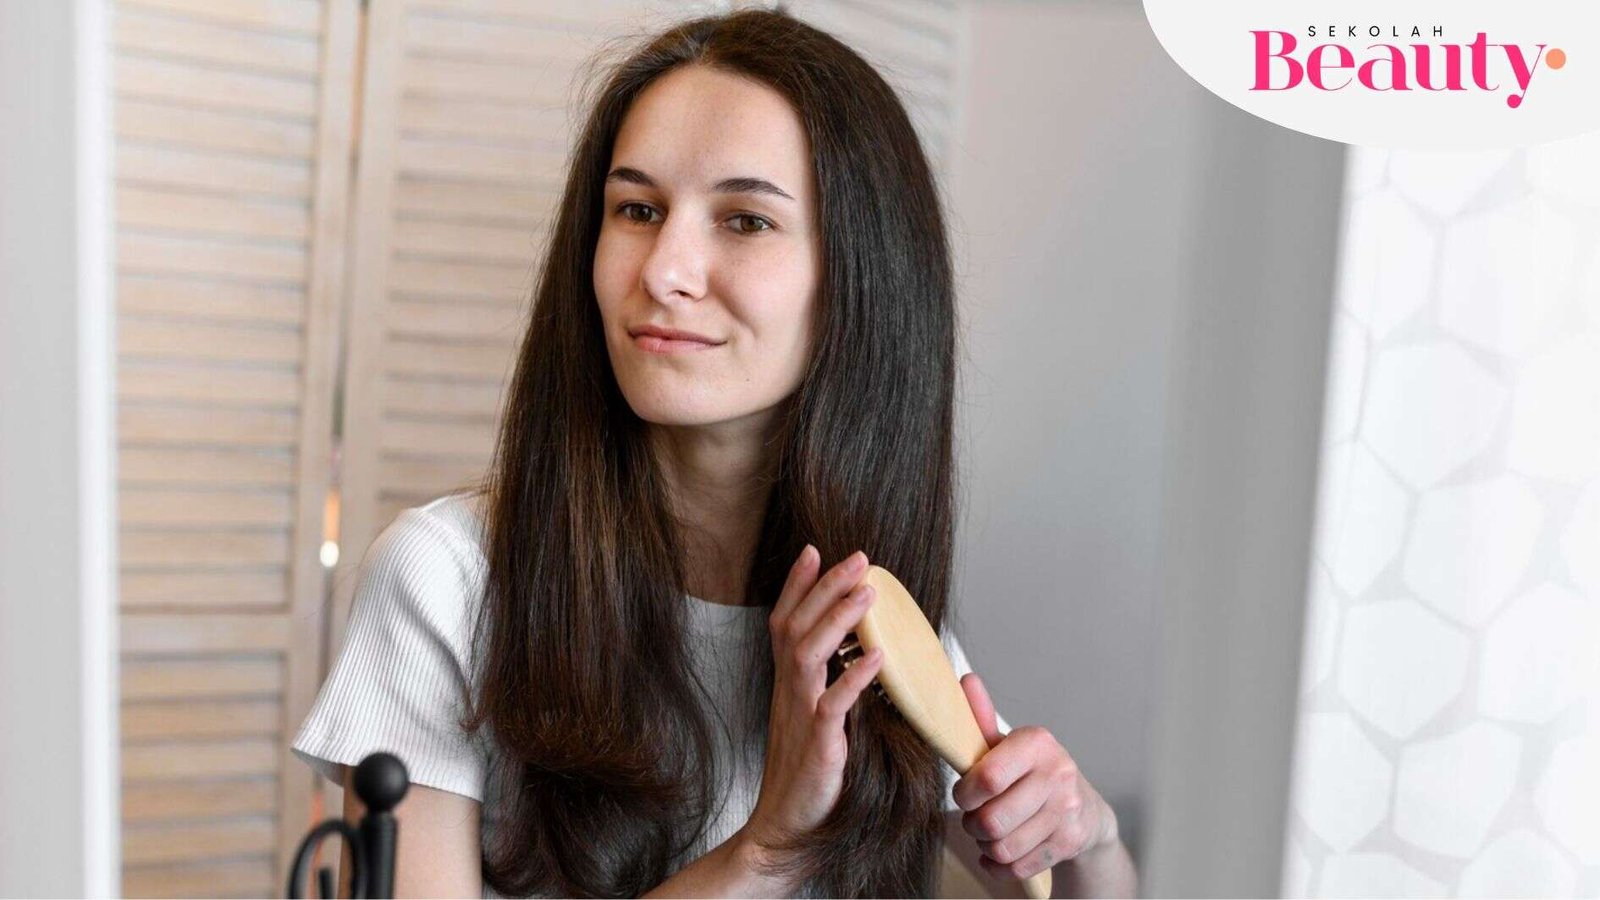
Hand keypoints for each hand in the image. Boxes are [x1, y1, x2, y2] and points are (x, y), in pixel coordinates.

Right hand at [743, 545, 882, 854]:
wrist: (786, 825)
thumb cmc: (804, 773)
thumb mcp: (809, 716)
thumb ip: (825, 681)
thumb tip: (856, 650)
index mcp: (788, 683)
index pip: (785, 622)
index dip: (797, 586)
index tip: (813, 551)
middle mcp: (789, 692)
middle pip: (797, 627)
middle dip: (825, 588)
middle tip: (857, 558)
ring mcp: (800, 715)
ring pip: (810, 655)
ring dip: (838, 621)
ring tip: (866, 594)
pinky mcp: (818, 745)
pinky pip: (832, 705)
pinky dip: (854, 680)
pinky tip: (875, 658)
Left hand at [952, 673, 1118, 881]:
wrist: (1086, 812)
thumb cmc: (1035, 775)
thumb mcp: (1009, 746)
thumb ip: (982, 718)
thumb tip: (965, 681)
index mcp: (1037, 743)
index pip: (988, 778)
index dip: (965, 794)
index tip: (964, 794)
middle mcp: (1057, 773)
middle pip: (991, 820)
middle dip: (972, 825)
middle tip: (975, 819)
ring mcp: (1068, 810)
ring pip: (1003, 847)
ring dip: (986, 846)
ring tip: (990, 834)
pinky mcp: (1071, 842)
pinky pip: (1017, 867)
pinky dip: (999, 865)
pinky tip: (1001, 852)